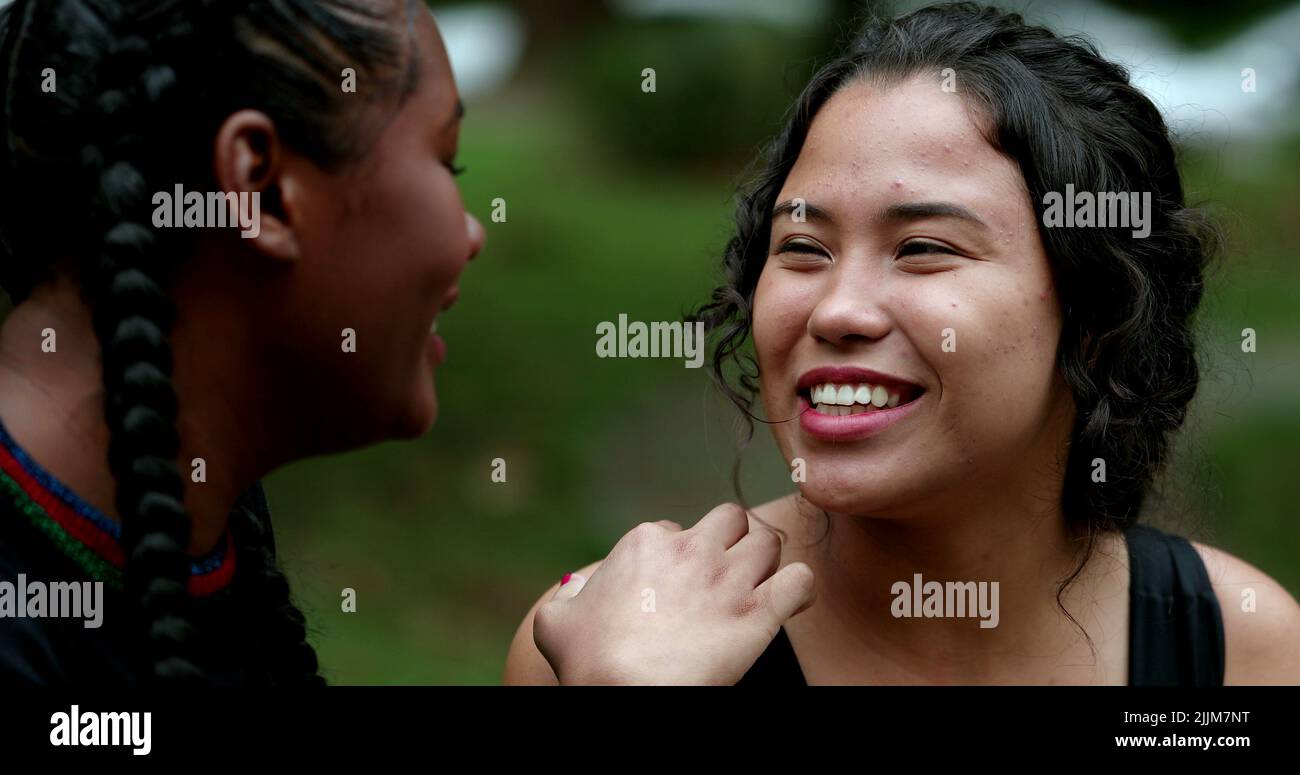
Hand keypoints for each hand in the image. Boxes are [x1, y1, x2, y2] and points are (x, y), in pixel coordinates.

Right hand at [532, 503, 815, 683]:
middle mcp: (692, 549)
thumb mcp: (555, 621)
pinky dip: (799, 588)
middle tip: (728, 569)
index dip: (678, 556)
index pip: (674, 530)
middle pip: (730, 518)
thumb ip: (567, 596)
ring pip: (770, 539)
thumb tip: (574, 589)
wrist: (629, 693)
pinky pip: (800, 580)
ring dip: (768, 557)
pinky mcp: (759, 612)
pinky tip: (788, 603)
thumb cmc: (590, 661)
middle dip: (733, 538)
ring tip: (761, 581)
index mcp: (645, 542)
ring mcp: (729, 579)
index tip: (677, 584)